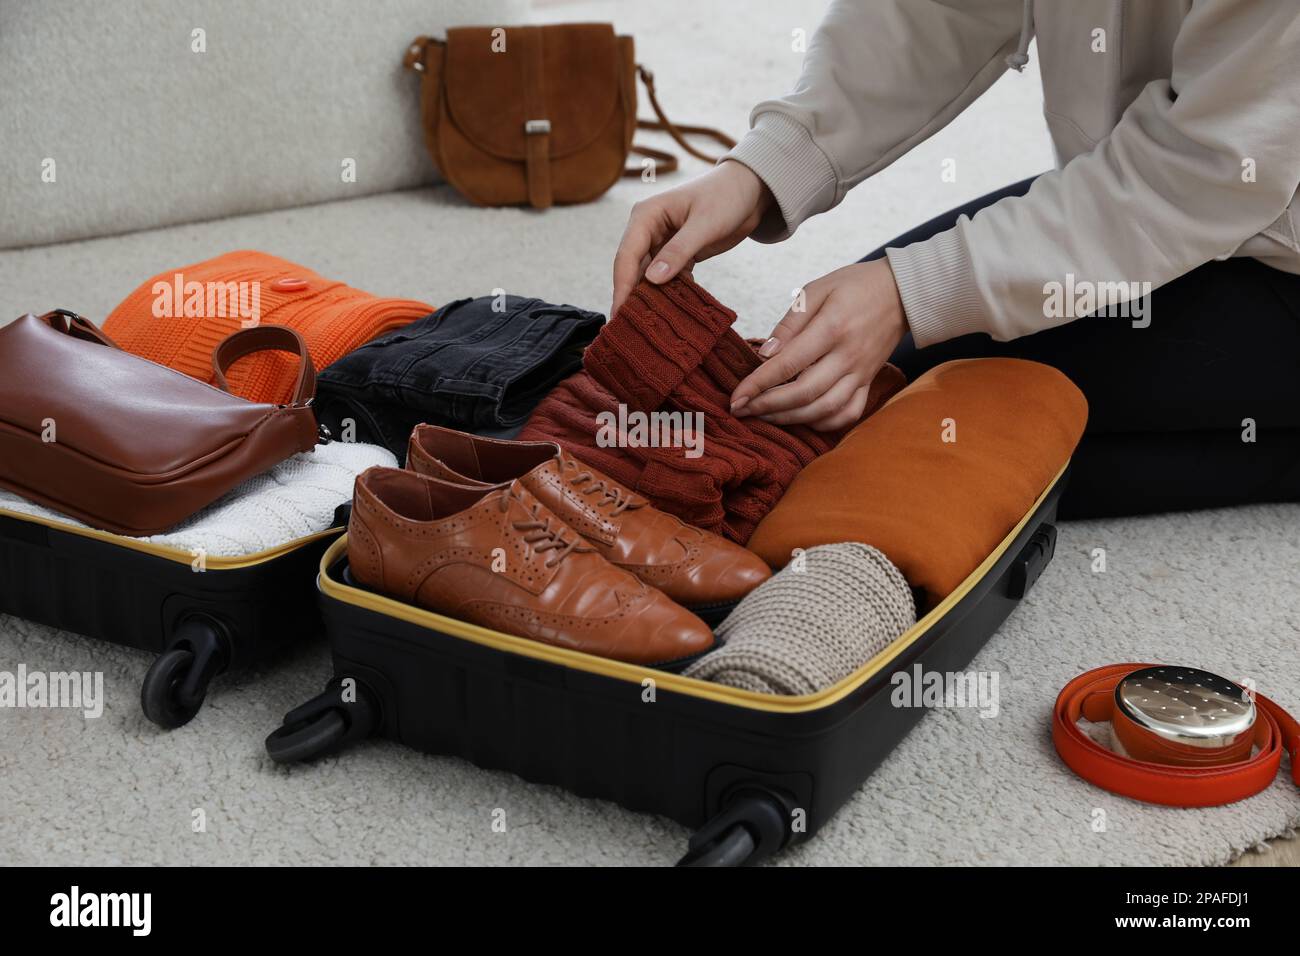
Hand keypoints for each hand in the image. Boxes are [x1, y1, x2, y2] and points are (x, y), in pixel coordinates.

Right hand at [611, 160, 772, 314]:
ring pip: (649, 277)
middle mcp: (648, 230)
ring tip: (647, 328)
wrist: (751, 190)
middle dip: (631, 297)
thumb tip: (652, 280)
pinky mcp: (678, 254)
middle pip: (633, 269)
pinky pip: (668, 279)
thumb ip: (679, 251)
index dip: (622, 286)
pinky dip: (669, 294)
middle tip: (628, 330)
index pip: (626, 256)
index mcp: (646, 216)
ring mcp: (662, 243)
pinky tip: (671, 314)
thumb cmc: (726, 196)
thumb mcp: (704, 224)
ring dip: (650, 299)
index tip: (619, 313)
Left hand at [731, 259, 906, 431]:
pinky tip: (802, 419)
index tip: (736, 397)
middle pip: (804, 393)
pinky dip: (823, 423)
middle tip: (742, 410)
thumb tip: (765, 354)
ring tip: (763, 416)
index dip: (758, 384)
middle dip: (768, 407)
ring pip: (824, 409)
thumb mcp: (818, 289)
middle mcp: (848, 356)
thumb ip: (790, 322)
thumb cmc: (855, 286)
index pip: (788, 364)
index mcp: (832, 328)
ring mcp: (861, 373)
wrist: (904, 292)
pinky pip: (848, 414)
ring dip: (790, 419)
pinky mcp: (869, 382)